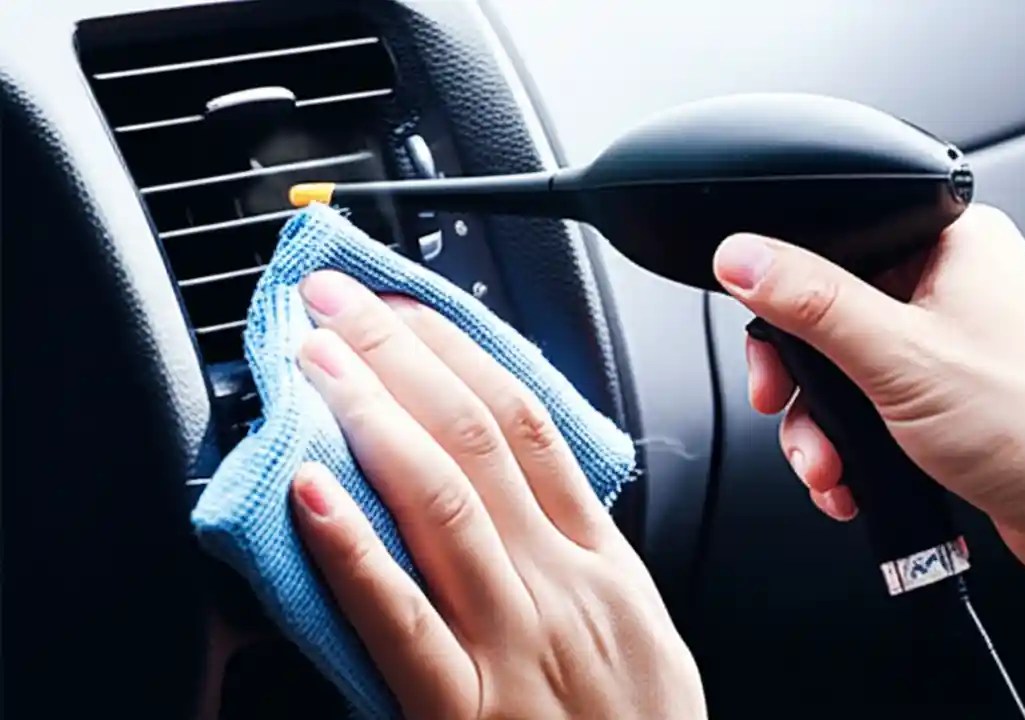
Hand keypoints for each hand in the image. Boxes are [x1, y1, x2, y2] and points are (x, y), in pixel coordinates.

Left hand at [287, 271, 704, 718]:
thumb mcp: (639, 632)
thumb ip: (583, 555)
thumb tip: (524, 485)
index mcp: (601, 564)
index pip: (530, 423)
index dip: (463, 350)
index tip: (408, 303)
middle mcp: (558, 588)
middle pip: (479, 440)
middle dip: (404, 353)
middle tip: (340, 297)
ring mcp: (510, 648)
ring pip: (443, 503)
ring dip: (373, 415)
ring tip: (319, 355)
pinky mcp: (461, 716)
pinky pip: (400, 624)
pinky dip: (353, 551)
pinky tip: (311, 491)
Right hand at [713, 205, 1024, 578]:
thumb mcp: (897, 356)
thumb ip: (810, 302)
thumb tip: (742, 256)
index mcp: (951, 243)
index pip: (835, 241)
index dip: (784, 295)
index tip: (767, 344)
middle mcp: (951, 286)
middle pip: (828, 316)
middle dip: (801, 383)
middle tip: (785, 409)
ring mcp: (948, 345)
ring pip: (843, 373)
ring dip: (822, 429)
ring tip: (827, 468)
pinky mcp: (946, 399)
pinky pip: (870, 410)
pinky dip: (851, 449)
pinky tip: (851, 483)